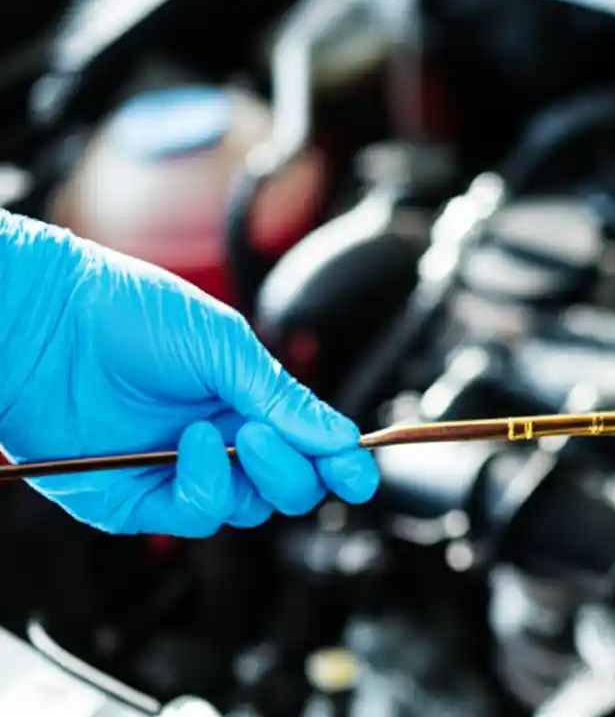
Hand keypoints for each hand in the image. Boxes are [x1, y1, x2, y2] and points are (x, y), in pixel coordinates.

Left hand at [0, 211, 378, 536]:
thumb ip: (283, 397)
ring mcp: (177, 472)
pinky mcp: (132, 500)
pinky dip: (205, 485)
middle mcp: (219, 440)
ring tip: (233, 433)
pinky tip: (191, 444)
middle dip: (300, 472)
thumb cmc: (126, 312)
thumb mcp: (224, 344)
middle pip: (287, 488)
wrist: (42, 321)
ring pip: (246, 508)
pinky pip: (191, 515)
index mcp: (247, 400)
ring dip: (254, 477)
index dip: (340, 464)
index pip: (309, 446)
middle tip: (280, 437)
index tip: (360, 473)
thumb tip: (340, 439)